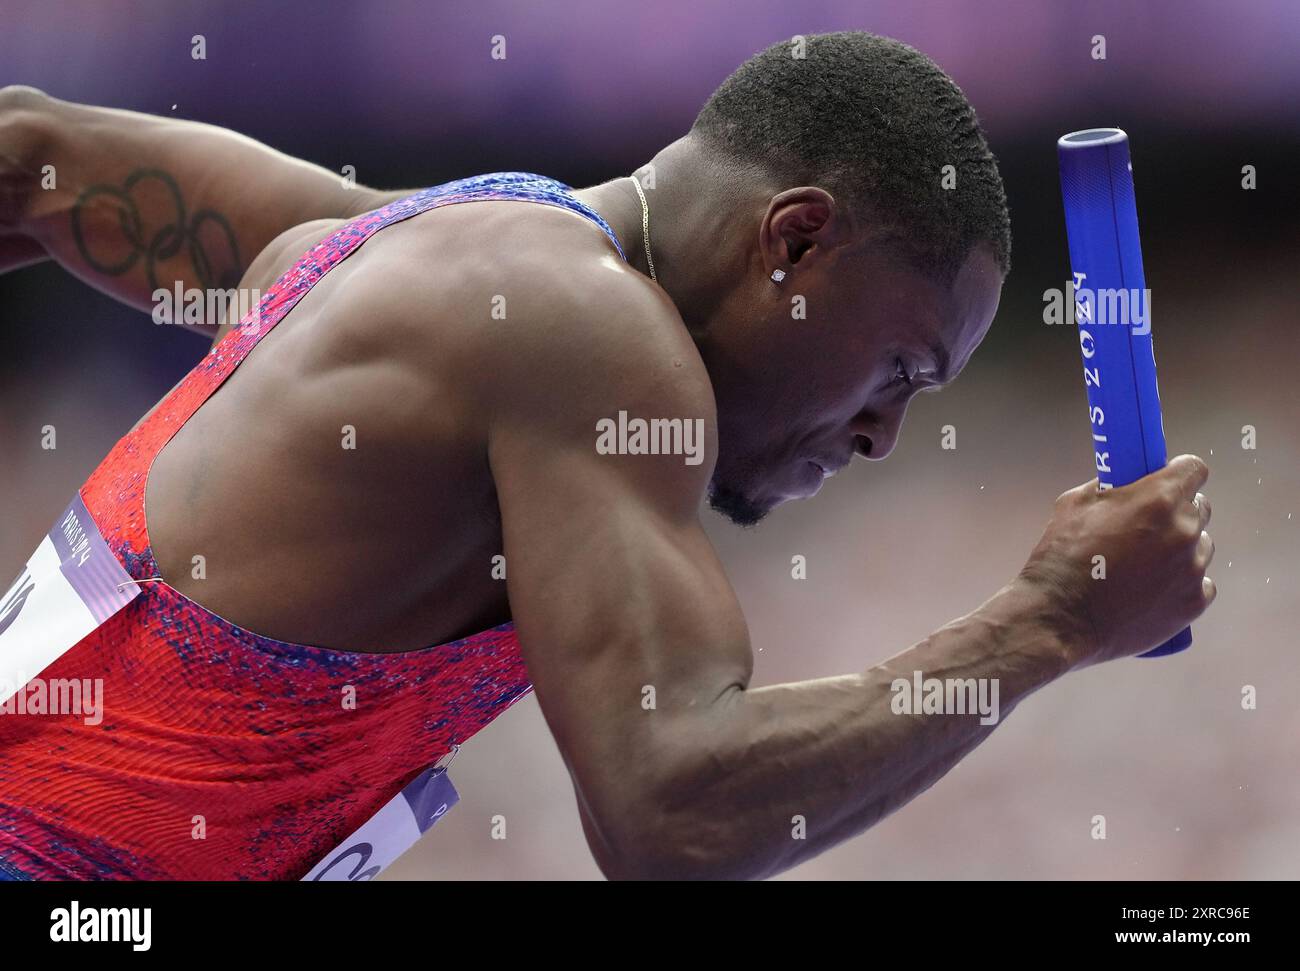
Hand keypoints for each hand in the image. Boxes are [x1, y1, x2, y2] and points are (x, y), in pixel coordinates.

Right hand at [1019, 454, 1215, 666]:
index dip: (1180, 473)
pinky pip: (1201, 583)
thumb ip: (1109, 489)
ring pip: (1201, 547)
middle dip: (1177, 512)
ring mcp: (1193, 569)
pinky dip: (1181, 583)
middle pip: (1200, 508)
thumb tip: (1125, 486)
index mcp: (1158, 499)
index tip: (1168, 480)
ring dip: (1181, 549)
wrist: (1060, 617)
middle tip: (1148, 526)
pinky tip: (1152, 589)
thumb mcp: (1074, 504)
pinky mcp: (1194, 602)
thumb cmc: (1062, 557)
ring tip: (1146, 565)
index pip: (1194, 469)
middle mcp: (1184, 530)